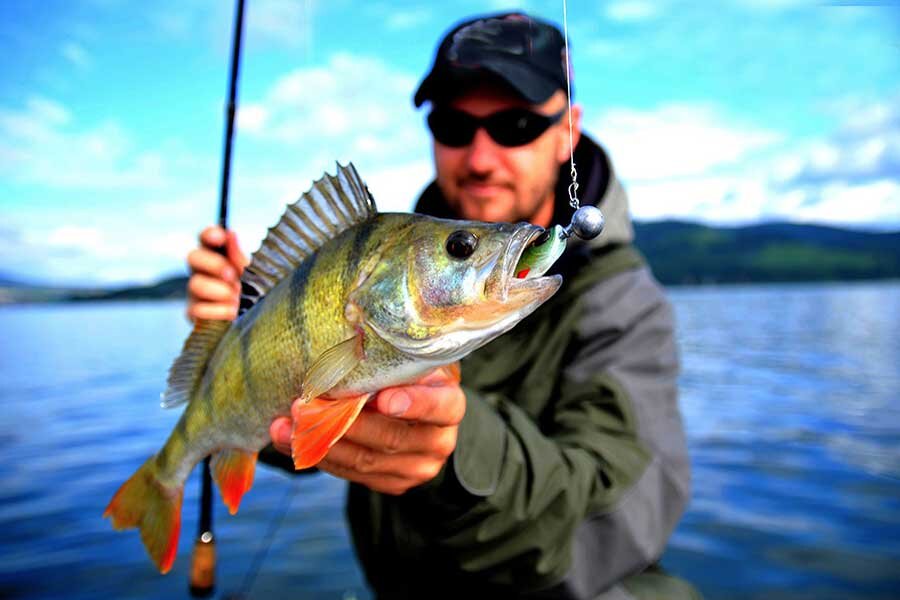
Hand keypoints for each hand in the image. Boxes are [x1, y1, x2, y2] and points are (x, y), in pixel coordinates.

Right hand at [186, 225, 247, 321]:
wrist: (254, 322)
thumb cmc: (252, 293)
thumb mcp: (251, 274)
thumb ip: (239, 257)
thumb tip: (231, 234)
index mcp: (216, 255)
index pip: (205, 237)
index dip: (209, 234)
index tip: (221, 237)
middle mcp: (202, 271)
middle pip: (193, 257)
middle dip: (213, 264)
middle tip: (231, 275)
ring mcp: (195, 292)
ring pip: (195, 284)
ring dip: (218, 291)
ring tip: (237, 298)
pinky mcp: (194, 313)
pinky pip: (197, 309)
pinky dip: (218, 311)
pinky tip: (233, 313)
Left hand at [270, 365, 464, 494]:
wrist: (417, 413)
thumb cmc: (407, 376)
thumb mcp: (408, 363)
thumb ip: (390, 362)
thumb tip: (341, 348)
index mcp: (450, 405)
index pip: (442, 407)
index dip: (415, 404)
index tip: (383, 399)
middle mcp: (438, 442)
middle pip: (390, 438)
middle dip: (343, 423)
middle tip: (304, 405)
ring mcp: (415, 469)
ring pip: (364, 461)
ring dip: (320, 443)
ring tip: (286, 424)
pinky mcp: (391, 484)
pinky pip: (350, 474)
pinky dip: (317, 455)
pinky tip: (289, 440)